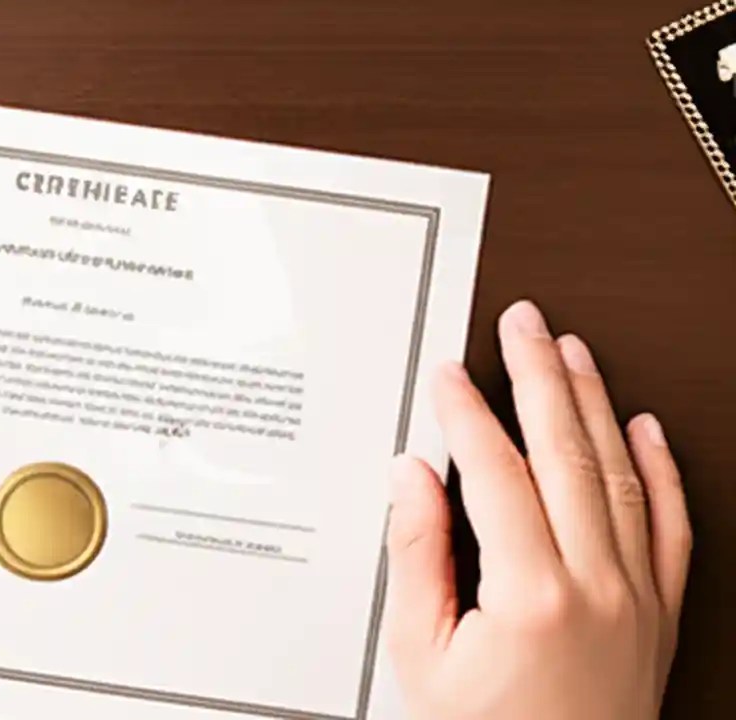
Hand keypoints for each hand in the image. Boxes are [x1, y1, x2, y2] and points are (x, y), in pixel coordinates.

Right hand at [386, 300, 691, 719]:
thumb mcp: (421, 657)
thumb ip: (417, 557)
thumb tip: (413, 481)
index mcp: (530, 594)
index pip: (494, 472)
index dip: (467, 413)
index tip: (449, 374)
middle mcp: (595, 584)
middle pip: (563, 451)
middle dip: (537, 375)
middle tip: (522, 322)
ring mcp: (636, 595)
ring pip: (618, 472)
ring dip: (593, 403)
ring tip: (571, 351)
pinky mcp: (659, 611)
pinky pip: (671, 523)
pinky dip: (660, 468)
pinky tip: (644, 426)